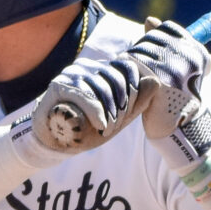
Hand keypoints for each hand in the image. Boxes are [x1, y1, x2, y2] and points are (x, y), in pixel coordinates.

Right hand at [30, 51, 148, 153]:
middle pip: (116, 79)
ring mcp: (72, 75)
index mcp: (102, 71)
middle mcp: (87, 68)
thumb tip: (155, 82)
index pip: (126, 67)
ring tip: (106, 129)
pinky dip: (96, 113)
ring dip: (109, 112)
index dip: (134, 89)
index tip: (128, 112)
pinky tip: (100, 125)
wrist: (55, 141)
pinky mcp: (59, 86)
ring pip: (103, 88)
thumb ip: (137, 102)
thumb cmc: (88, 128)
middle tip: (116, 125)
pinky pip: (84, 95)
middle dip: (122, 106)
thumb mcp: (118, 118)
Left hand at [128, 17, 209, 97]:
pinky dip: (129, 69)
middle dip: (143, 50)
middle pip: (151, 38)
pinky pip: (134, 63)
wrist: (180, 128)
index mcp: (196, 50)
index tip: (156, 54)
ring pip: (140, 50)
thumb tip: (149, 19)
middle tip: (144, 68)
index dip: (156, 38)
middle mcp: (187, 56)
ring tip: (138, 75)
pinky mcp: (157, 80)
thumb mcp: (181, 66)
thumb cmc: (178, 95)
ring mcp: (173, 68)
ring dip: (134, 61)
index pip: (167, 28)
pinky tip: (132, 80)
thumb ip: (167, 41)